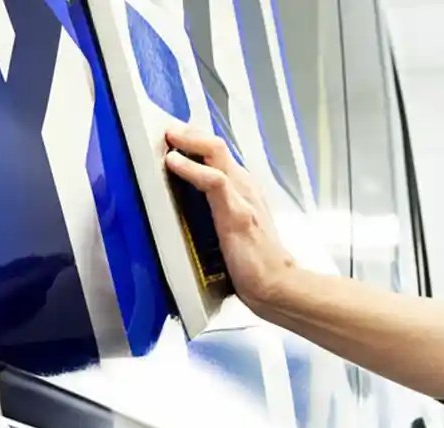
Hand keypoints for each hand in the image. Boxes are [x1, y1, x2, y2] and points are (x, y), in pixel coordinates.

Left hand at [163, 124, 294, 311]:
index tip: (174, 134)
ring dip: (188, 141)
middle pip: (215, 145)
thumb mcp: (235, 227)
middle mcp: (245, 186)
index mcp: (244, 188)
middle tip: (167, 128)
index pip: (218, 154)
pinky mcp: (237, 213)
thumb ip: (219, 210)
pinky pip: (212, 180)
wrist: (276, 283)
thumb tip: (191, 206)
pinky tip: (173, 162)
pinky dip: (191, 169)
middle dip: (188, 132)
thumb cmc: (255, 262)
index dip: (195, 139)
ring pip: (214, 153)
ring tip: (168, 136)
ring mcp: (242, 196)